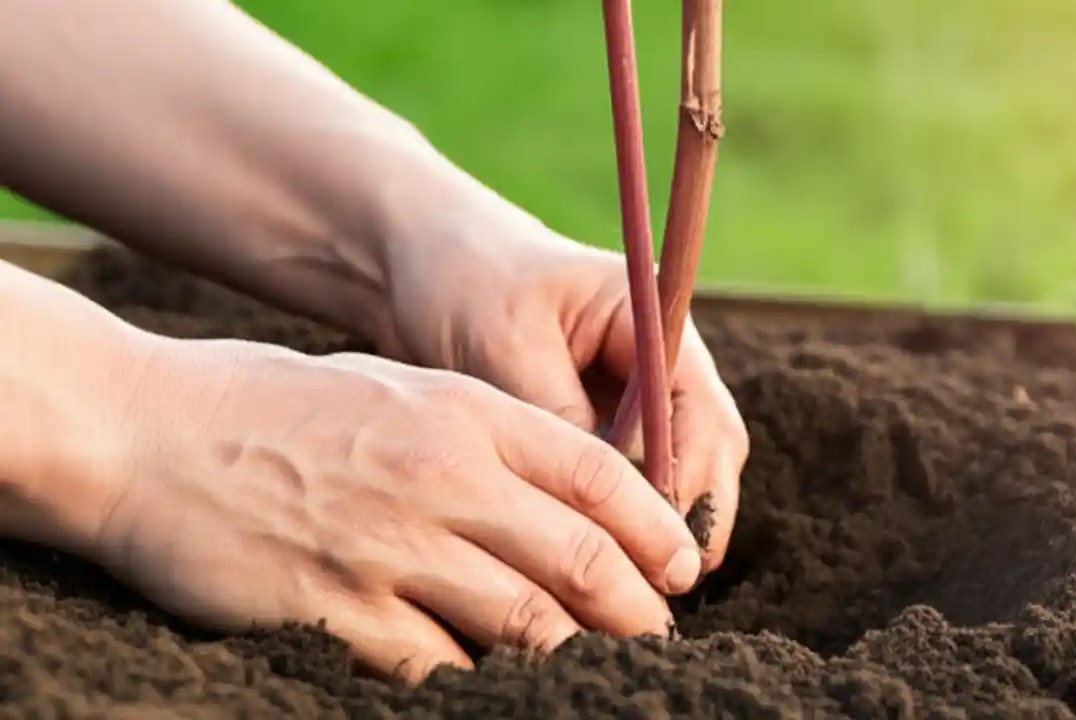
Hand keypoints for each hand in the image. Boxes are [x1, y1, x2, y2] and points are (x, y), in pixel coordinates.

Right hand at [91, 334, 703, 681]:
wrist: (152, 431)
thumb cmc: (280, 406)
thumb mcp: (401, 388)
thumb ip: (486, 434)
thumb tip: (566, 498)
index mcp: (467, 414)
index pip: (601, 476)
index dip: (658, 531)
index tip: (680, 569)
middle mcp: (443, 478)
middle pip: (583, 561)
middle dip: (641, 612)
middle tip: (660, 637)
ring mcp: (390, 548)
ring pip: (528, 624)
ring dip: (578, 656)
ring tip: (602, 671)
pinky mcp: (336, 609)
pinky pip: (440, 668)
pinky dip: (482, 684)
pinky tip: (500, 686)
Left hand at [372, 197, 747, 569]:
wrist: (418, 263)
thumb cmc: (463, 283)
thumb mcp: (507, 345)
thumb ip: (560, 417)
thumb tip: (603, 502)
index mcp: (653, 318)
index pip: (699, 412)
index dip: (687, 481)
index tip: (651, 538)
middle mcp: (661, 357)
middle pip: (710, 448)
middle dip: (689, 514)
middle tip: (654, 581)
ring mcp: (638, 391)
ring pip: (684, 470)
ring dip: (664, 523)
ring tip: (631, 583)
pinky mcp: (606, 422)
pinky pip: (636, 478)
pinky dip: (628, 518)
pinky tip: (601, 558)